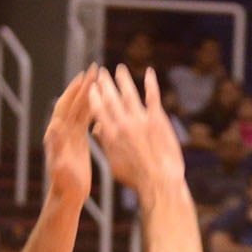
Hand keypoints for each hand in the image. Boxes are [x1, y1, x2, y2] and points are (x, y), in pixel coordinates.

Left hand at [42, 69, 94, 203]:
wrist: (67, 195)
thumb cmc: (66, 184)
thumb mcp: (62, 166)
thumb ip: (58, 146)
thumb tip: (56, 127)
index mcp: (57, 133)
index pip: (67, 105)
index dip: (76, 90)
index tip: (86, 76)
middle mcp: (61, 130)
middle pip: (73, 102)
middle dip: (83, 86)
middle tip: (95, 69)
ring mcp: (69, 134)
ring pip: (80, 108)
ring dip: (89, 94)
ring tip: (101, 80)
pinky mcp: (77, 140)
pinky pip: (85, 119)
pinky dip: (93, 108)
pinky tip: (103, 102)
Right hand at [89, 65, 183, 197]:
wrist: (160, 183)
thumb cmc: (136, 178)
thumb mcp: (114, 164)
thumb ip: (105, 144)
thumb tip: (97, 129)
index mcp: (110, 134)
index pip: (97, 108)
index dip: (93, 94)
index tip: (91, 86)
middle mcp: (123, 124)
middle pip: (110, 97)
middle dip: (104, 83)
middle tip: (101, 72)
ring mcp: (141, 120)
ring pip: (129, 93)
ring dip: (123, 79)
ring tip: (119, 69)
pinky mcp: (158, 120)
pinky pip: (153, 96)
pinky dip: (150, 83)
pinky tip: (149, 72)